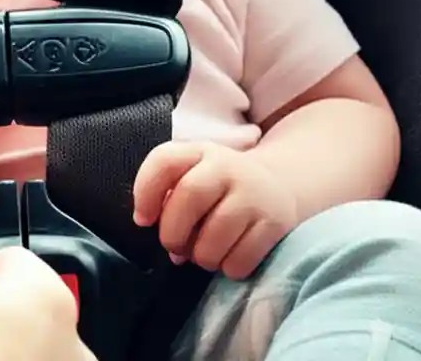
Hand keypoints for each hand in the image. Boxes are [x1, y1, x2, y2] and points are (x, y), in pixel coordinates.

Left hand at [133, 141, 300, 279]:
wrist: (278, 185)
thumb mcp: (194, 175)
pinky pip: (240, 260)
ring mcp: (255, 195)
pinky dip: (228, 268)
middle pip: (189, 195)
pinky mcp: (275, 224)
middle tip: (174, 247)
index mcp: (200, 152)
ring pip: (214, 237)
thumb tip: (164, 239)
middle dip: (172, 233)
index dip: (145, 193)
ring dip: (201, 257)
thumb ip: (170, 198)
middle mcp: (228, 167)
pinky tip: (230, 257)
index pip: (164, 160)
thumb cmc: (221, 188)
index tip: (142, 220)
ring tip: (205, 254)